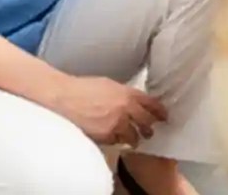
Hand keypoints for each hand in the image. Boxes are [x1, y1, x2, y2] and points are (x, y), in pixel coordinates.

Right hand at [49, 75, 167, 147]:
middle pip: (147, 123)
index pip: (152, 104)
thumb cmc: (83, 88)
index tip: (163, 116)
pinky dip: (116, 140)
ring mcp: (116, 124)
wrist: (64, 97)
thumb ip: (124, 94)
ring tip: (133, 139)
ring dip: (134, 138)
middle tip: (149, 131)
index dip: (160, 111)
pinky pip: (117, 141)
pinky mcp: (106, 136)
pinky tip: (113, 137)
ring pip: (133, 136)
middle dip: (149, 129)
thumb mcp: (109, 84)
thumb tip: (134, 101)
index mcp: (127, 93)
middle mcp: (125, 109)